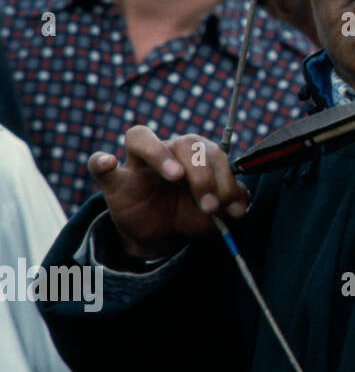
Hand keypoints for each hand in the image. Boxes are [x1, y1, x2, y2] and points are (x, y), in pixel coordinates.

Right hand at [87, 126, 249, 260]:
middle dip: (203, 176)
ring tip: (176, 176)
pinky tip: (109, 163)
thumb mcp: (216, 211)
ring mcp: (137, 164)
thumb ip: (232, 201)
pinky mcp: (114, 182)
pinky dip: (100, 160)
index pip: (211, 151)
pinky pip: (97, 163)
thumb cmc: (190, 212)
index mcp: (196, 155)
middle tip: (209, 205)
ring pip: (139, 136)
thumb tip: (240, 205)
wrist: (161, 234)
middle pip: (184, 142)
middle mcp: (167, 151)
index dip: (225, 177)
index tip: (231, 206)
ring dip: (160, 154)